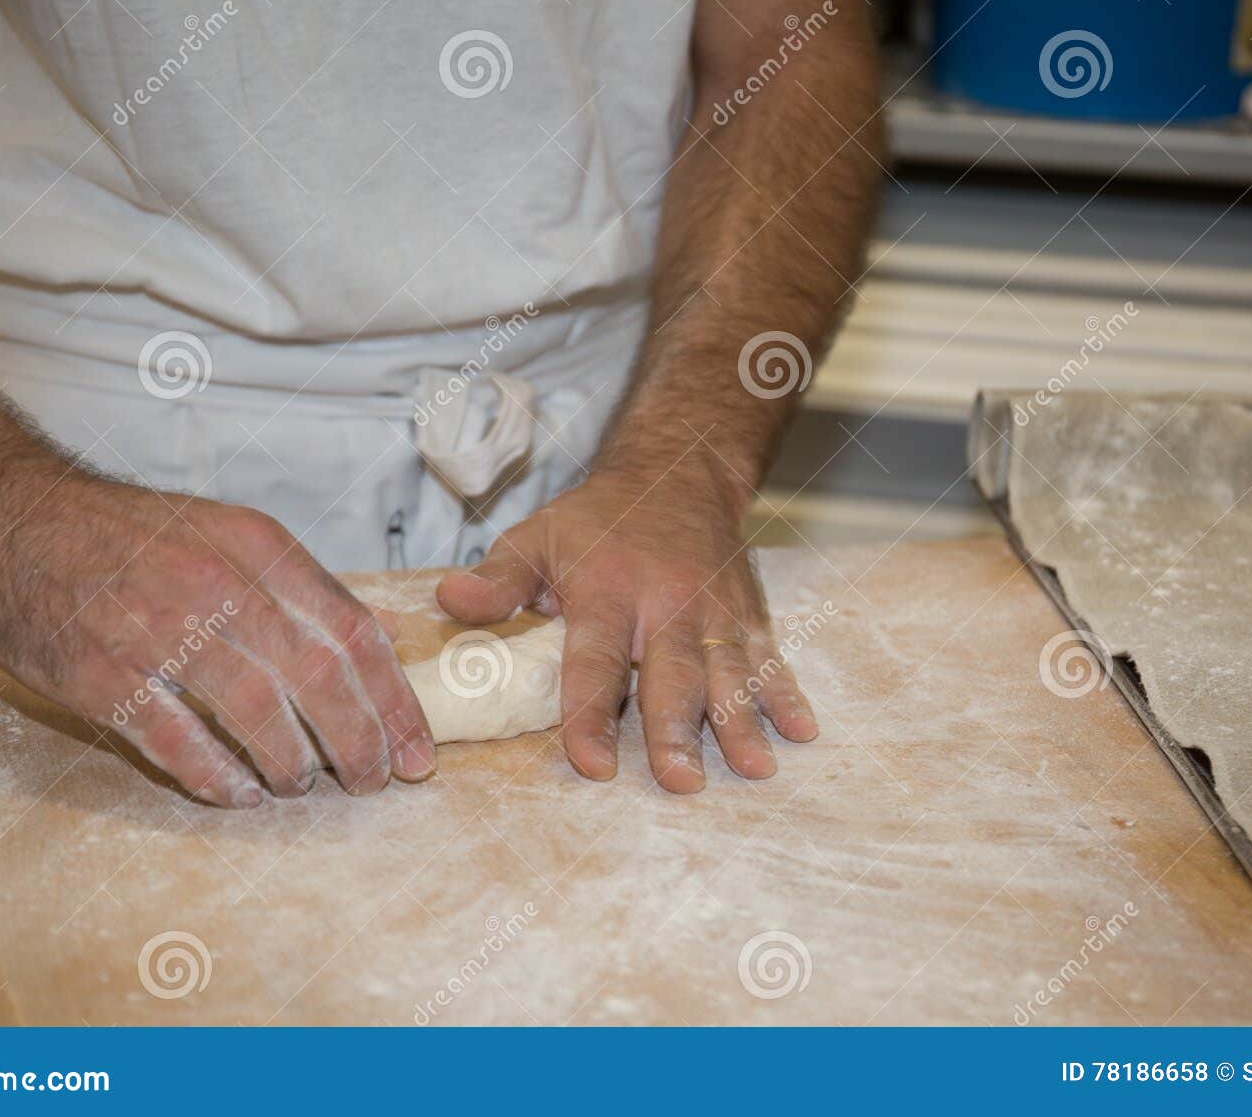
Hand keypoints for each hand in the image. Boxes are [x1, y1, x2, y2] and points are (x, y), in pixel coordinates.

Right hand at [0, 472, 431, 806]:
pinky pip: (177, 742)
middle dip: (360, 745)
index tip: (418, 748)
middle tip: (372, 782)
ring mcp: (158, 631)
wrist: (14, 518)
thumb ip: (300, 588)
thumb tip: (377, 645)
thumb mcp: (229, 534)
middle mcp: (219, 585)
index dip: (395, 701)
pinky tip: (238, 793)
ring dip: (292, 765)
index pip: (355, 633)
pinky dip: (217, 777)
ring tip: (301, 784)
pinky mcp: (101, 675)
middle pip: (320, 680)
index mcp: (260, 548)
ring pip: (258, 715)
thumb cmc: (131, 534)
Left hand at [436, 453, 816, 791]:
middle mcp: (666, 603)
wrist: (679, 470)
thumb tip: (449, 602)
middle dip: (678, 729)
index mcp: (607, 590)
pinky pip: (768, 655)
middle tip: (681, 781)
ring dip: (741, 722)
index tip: (592, 765)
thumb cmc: (597, 518)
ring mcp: (713, 610)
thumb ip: (497, 579)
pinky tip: (802, 730)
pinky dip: (786, 692)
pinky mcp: (747, 613)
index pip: (594, 662)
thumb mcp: (536, 535)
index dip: (590, 715)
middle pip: (671, 674)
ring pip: (728, 671)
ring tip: (754, 770)